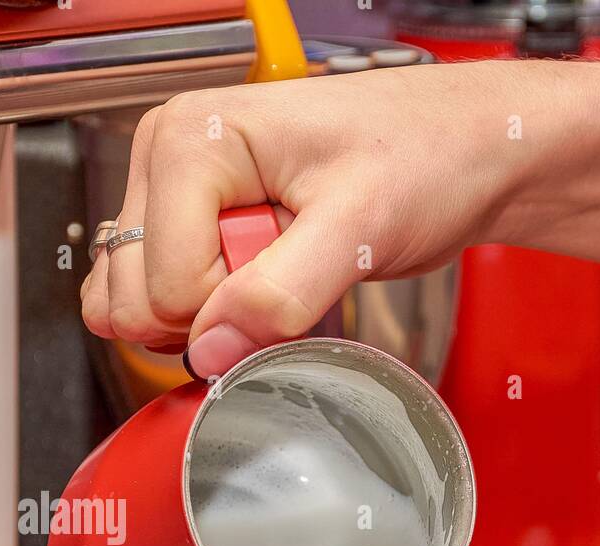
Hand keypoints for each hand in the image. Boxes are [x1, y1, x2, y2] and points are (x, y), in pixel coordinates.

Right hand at [79, 63, 546, 376]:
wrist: (462, 150)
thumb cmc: (422, 157)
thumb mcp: (360, 229)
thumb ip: (281, 293)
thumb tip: (211, 349)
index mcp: (191, 142)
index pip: (159, 285)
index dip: (227, 313)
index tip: (293, 287)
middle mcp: (169, 158)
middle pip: (138, 296)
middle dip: (214, 317)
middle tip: (292, 278)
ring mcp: (179, 191)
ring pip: (148, 302)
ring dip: (219, 317)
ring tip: (286, 276)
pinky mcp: (202, 221)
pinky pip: (172, 297)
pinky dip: (218, 314)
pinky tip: (268, 287)